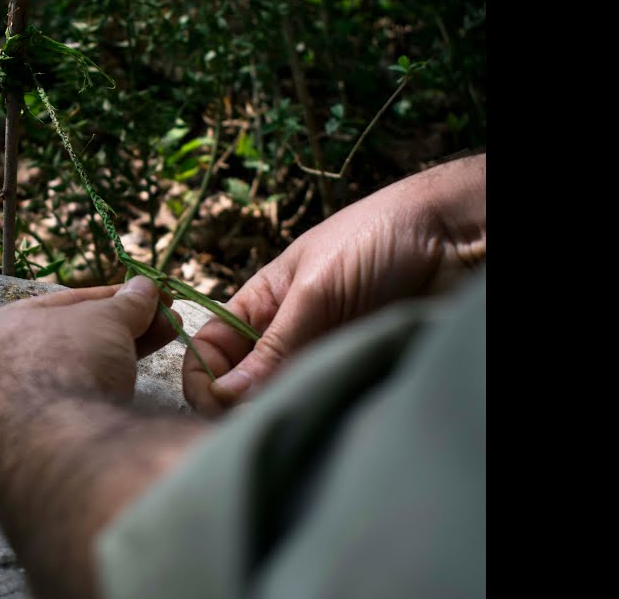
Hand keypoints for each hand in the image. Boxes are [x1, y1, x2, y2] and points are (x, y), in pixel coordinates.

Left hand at [0, 275, 178, 419]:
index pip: (65, 302)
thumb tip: (145, 287)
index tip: (147, 292)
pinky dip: (116, 376)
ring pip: (86, 365)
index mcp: (1, 327)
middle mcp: (4, 364)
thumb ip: (126, 303)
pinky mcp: (50, 430)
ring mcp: (25, 401)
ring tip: (171, 330)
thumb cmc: (70, 359)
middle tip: (166, 314)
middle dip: (126, 323)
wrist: (63, 436)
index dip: (111, 295)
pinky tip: (146, 363)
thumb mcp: (104, 319)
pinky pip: (86, 392)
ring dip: (130, 346)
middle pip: (78, 334)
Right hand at [185, 153, 485, 415]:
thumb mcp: (315, 290)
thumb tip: (226, 395)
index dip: (203, 376)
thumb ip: (273, 346)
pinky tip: (320, 411)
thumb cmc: (375, 239)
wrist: (451, 236)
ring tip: (293, 411)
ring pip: (279, 397)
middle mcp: (283, 334)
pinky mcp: (351, 370)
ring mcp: (318, 355)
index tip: (217, 400)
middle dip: (236, 404)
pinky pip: (320, 399)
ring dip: (278, 409)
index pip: (210, 349)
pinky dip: (314, 409)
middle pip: (239, 383)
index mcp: (258, 303)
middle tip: (254, 417)